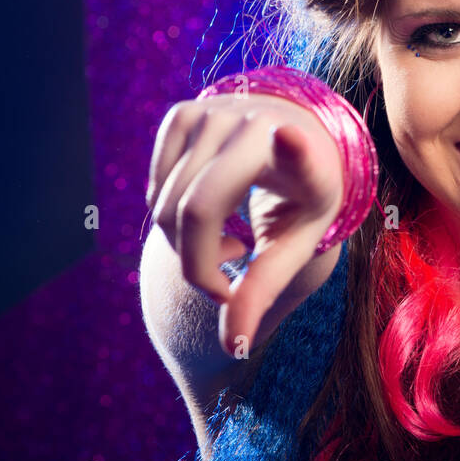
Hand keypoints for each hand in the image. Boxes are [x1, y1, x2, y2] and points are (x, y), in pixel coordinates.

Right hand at [145, 93, 343, 354]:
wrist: (296, 138)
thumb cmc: (302, 200)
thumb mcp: (298, 245)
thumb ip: (264, 290)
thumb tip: (231, 347)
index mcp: (304, 156)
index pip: (294, 154)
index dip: (290, 148)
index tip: (286, 135)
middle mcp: (255, 124)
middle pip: (191, 212)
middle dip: (198, 265)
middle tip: (229, 280)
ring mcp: (213, 113)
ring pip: (164, 204)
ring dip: (186, 246)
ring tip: (230, 247)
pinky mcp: (182, 114)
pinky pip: (154, 188)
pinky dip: (170, 218)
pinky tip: (208, 216)